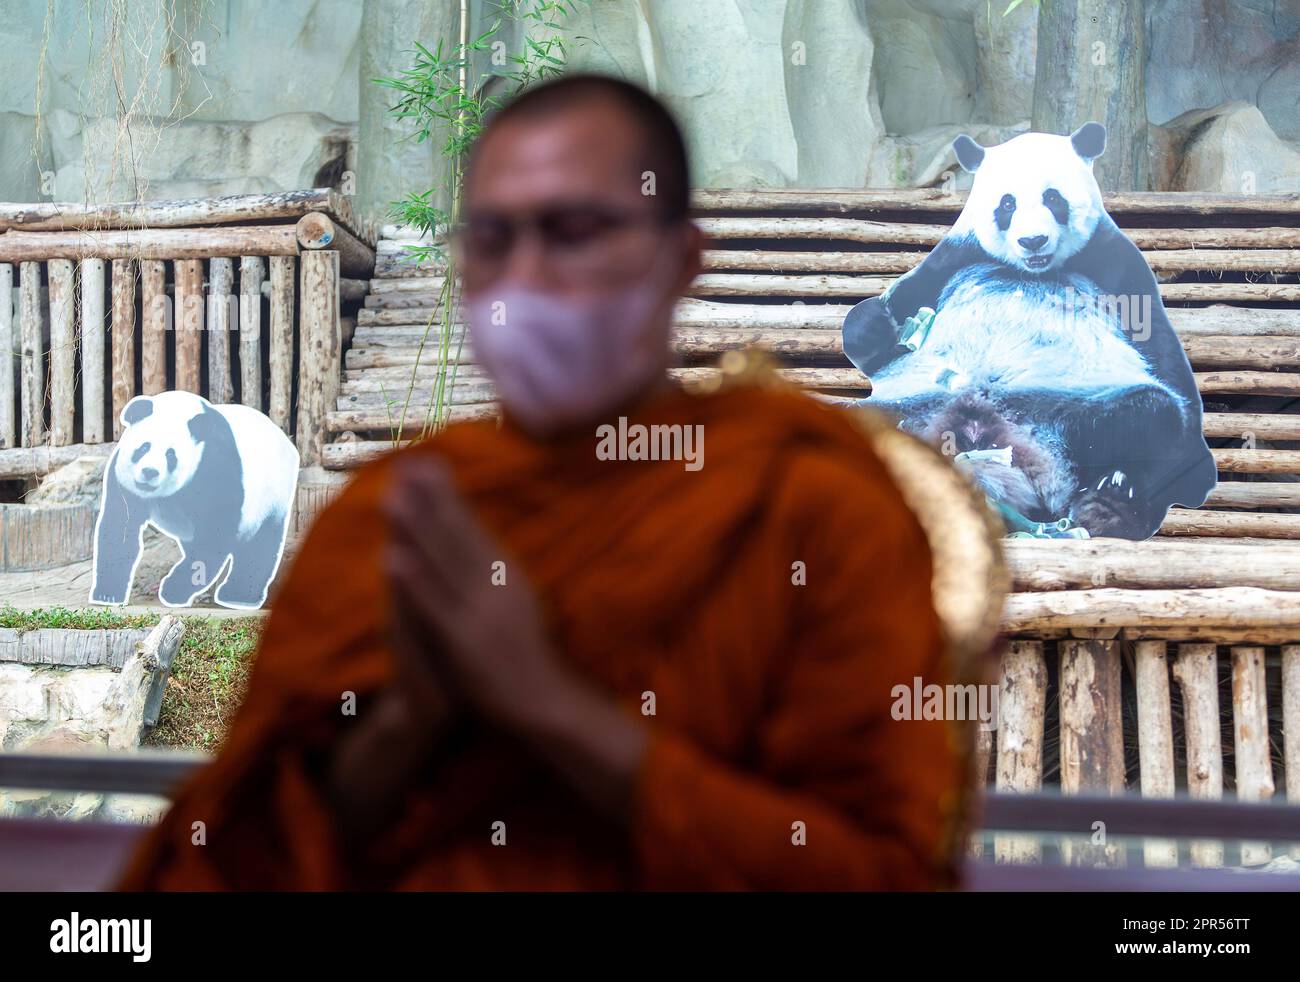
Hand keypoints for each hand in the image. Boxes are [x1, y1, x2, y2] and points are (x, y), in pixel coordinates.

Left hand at [381, 455, 575, 731]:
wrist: (547, 702)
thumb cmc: (529, 656)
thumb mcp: (520, 603)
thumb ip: (500, 575)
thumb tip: (483, 543)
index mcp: (509, 574)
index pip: (474, 526)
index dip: (448, 494)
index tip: (429, 461)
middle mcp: (496, 584)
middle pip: (457, 534)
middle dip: (429, 497)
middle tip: (405, 461)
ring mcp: (480, 610)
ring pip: (442, 563)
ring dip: (416, 527)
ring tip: (391, 495)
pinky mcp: (464, 639)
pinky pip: (434, 606)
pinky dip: (414, 580)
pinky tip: (393, 556)